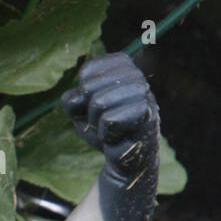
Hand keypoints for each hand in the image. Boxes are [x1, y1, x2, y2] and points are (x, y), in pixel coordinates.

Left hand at [61, 53, 158, 177]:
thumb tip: (81, 96)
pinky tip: (120, 138)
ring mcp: (144, 92)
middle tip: (105, 121)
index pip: (86, 72)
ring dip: (97, 124)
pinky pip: (108, 120)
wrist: (123, 157)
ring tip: (112, 129)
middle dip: (89, 112)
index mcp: (121, 64)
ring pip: (98, 103)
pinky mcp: (147, 113)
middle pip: (88, 88)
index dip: (83, 96)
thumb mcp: (79, 110)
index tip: (99, 107)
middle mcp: (136, 73)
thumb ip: (72, 98)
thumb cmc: (103, 127)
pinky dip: (106, 135)